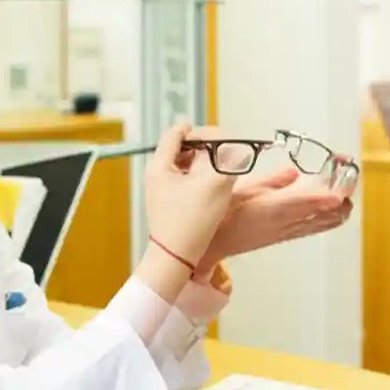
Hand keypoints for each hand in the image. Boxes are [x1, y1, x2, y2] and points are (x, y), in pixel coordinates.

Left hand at [143, 123, 236, 268]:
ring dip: (205, 164)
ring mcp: (161, 189)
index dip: (201, 131)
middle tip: (225, 155)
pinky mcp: (169, 202)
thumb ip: (226, 159)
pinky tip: (214, 189)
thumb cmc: (190, 222)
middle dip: (206, 149)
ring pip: (186, 165)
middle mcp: (156, 174)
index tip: (220, 139)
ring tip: (221, 173)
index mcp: (160, 164)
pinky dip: (201, 179)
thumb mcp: (214, 183)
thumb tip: (232, 146)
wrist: (175, 258)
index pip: (177, 132)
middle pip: (182, 147)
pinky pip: (186, 181)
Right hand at [195, 165, 352, 275]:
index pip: (303, 204)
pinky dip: (329, 215)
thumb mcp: (239, 191)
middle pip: (324, 215)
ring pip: (324, 222)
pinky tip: (334, 205)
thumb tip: (293, 173)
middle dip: (342, 196)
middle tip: (346, 173)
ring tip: (345, 184)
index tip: (340, 193)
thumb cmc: (220, 216)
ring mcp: (287, 231)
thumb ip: (269, 181)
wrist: (211, 246)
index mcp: (270, 210)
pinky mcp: (285, 235)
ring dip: (339, 206)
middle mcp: (284, 224)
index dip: (323, 199)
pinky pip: (315, 226)